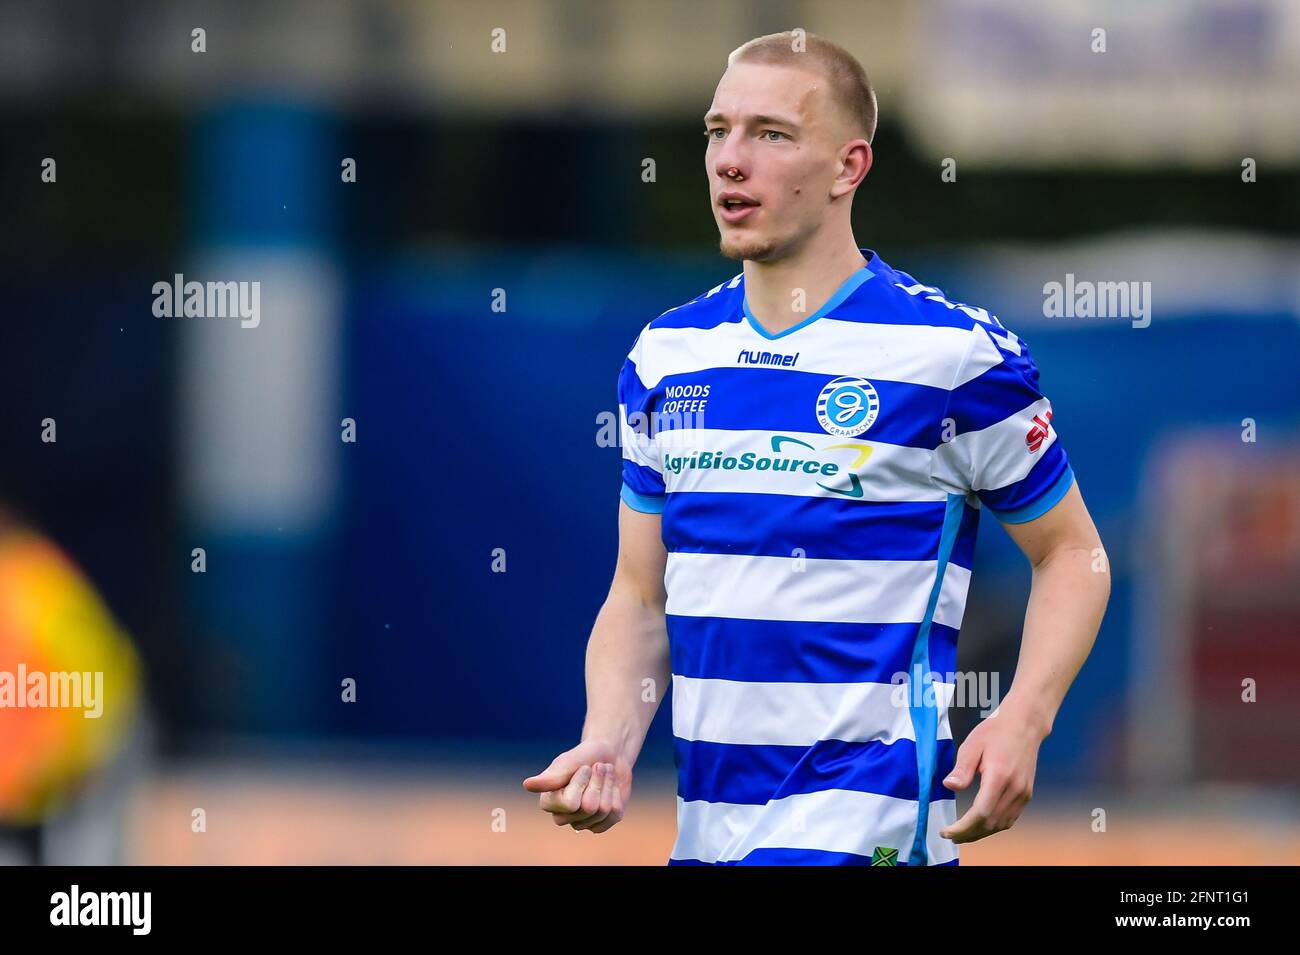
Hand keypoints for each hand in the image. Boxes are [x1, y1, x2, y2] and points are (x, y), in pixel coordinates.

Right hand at [522, 739, 630, 833]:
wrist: (608, 755)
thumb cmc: (584, 756)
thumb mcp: (568, 762)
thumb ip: (551, 777)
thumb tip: (527, 785)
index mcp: (548, 802)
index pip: (570, 804)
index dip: (582, 781)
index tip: (583, 767)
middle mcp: (562, 817)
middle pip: (589, 808)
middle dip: (597, 783)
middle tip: (597, 768)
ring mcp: (582, 823)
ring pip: (603, 811)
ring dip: (608, 786)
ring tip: (604, 774)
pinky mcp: (600, 824)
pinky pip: (614, 816)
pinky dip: (616, 796)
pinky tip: (611, 788)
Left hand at [940, 703, 1043, 842]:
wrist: (1025, 724)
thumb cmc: (995, 731)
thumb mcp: (972, 745)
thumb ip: (962, 768)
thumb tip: (949, 786)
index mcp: (999, 776)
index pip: (980, 813)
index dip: (963, 827)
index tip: (946, 832)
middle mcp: (1015, 789)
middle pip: (990, 823)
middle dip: (968, 834)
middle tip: (950, 836)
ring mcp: (1023, 793)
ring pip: (1001, 824)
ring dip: (981, 833)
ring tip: (962, 834)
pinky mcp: (1026, 794)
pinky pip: (1010, 818)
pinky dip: (994, 826)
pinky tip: (981, 825)